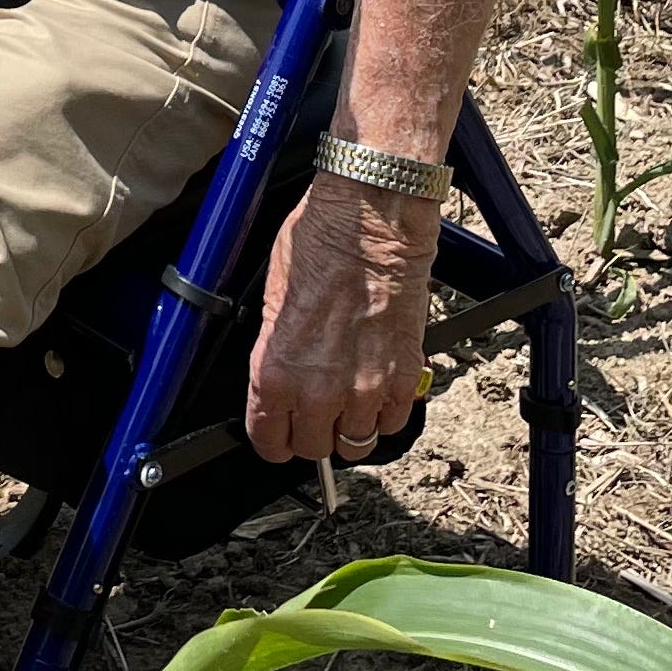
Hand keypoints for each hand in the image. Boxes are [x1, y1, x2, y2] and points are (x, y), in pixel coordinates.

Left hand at [243, 173, 433, 465]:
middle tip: (318, 410)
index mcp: (275, 372)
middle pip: (314, 449)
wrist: (371, 221)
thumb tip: (280, 376)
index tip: (281, 433)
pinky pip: (393, 421)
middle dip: (314, 433)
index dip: (274, 439)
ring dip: (352, 425)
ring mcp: (364, 388)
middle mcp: (318, 390)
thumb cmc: (320, 243)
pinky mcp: (402, 377)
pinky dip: (386, 411)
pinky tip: (378, 386)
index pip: (269, 442)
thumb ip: (275, 350)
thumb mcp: (271, 298)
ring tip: (351, 398)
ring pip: (357, 443)